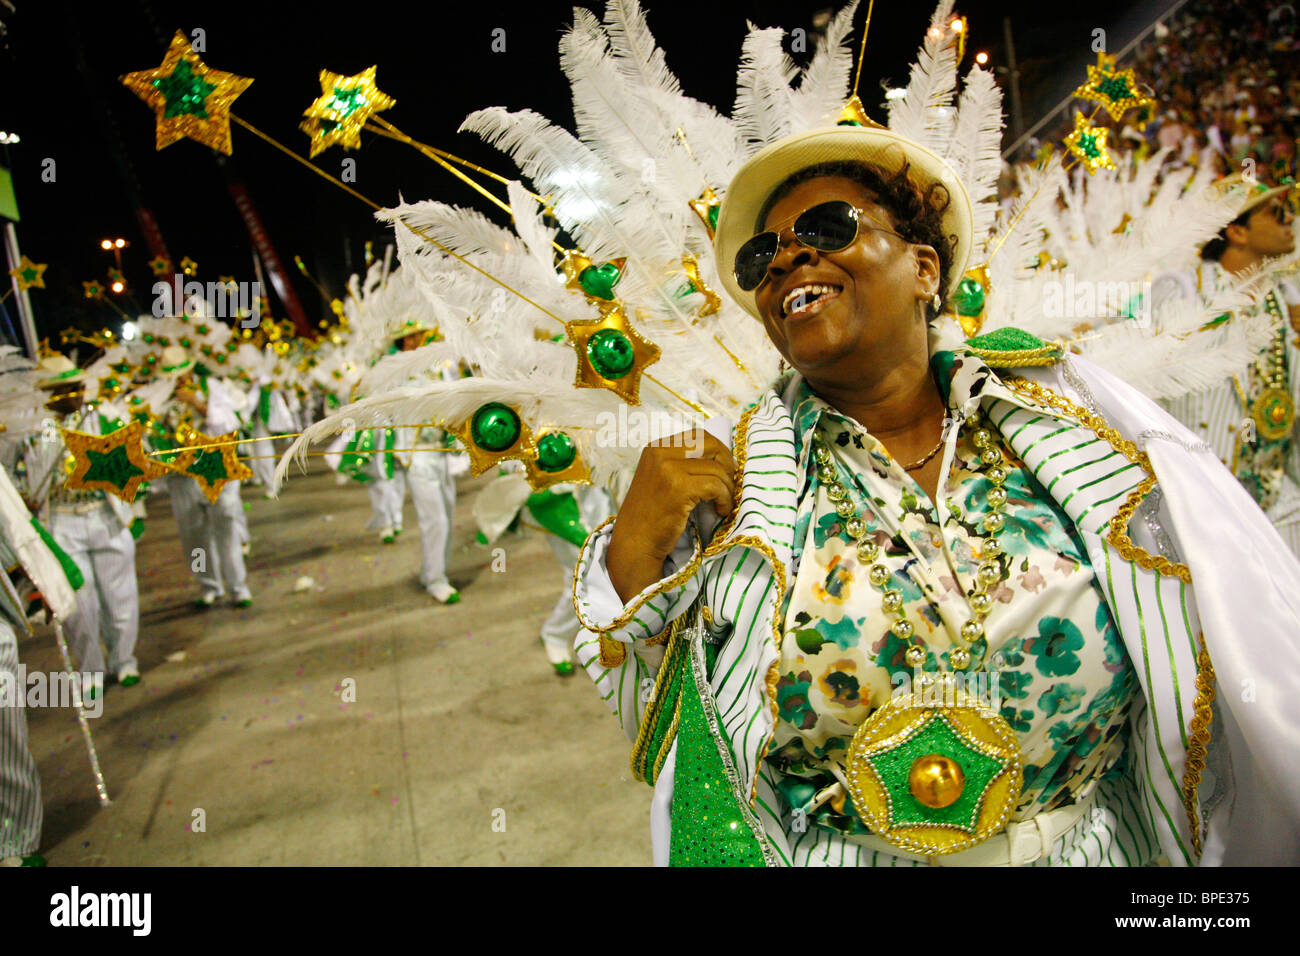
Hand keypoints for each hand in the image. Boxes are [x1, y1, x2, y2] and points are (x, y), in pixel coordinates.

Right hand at [606, 429, 734, 603]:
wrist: (635, 543)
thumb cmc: (651, 516)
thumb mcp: (662, 479)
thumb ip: (683, 464)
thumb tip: (723, 458)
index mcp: (657, 448)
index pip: (699, 436)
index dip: (719, 452)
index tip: (725, 472)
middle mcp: (660, 452)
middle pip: (711, 446)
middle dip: (727, 466)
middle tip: (728, 487)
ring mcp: (669, 469)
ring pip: (717, 468)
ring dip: (728, 488)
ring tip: (722, 504)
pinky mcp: (678, 487)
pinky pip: (716, 486)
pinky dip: (725, 499)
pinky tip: (720, 510)